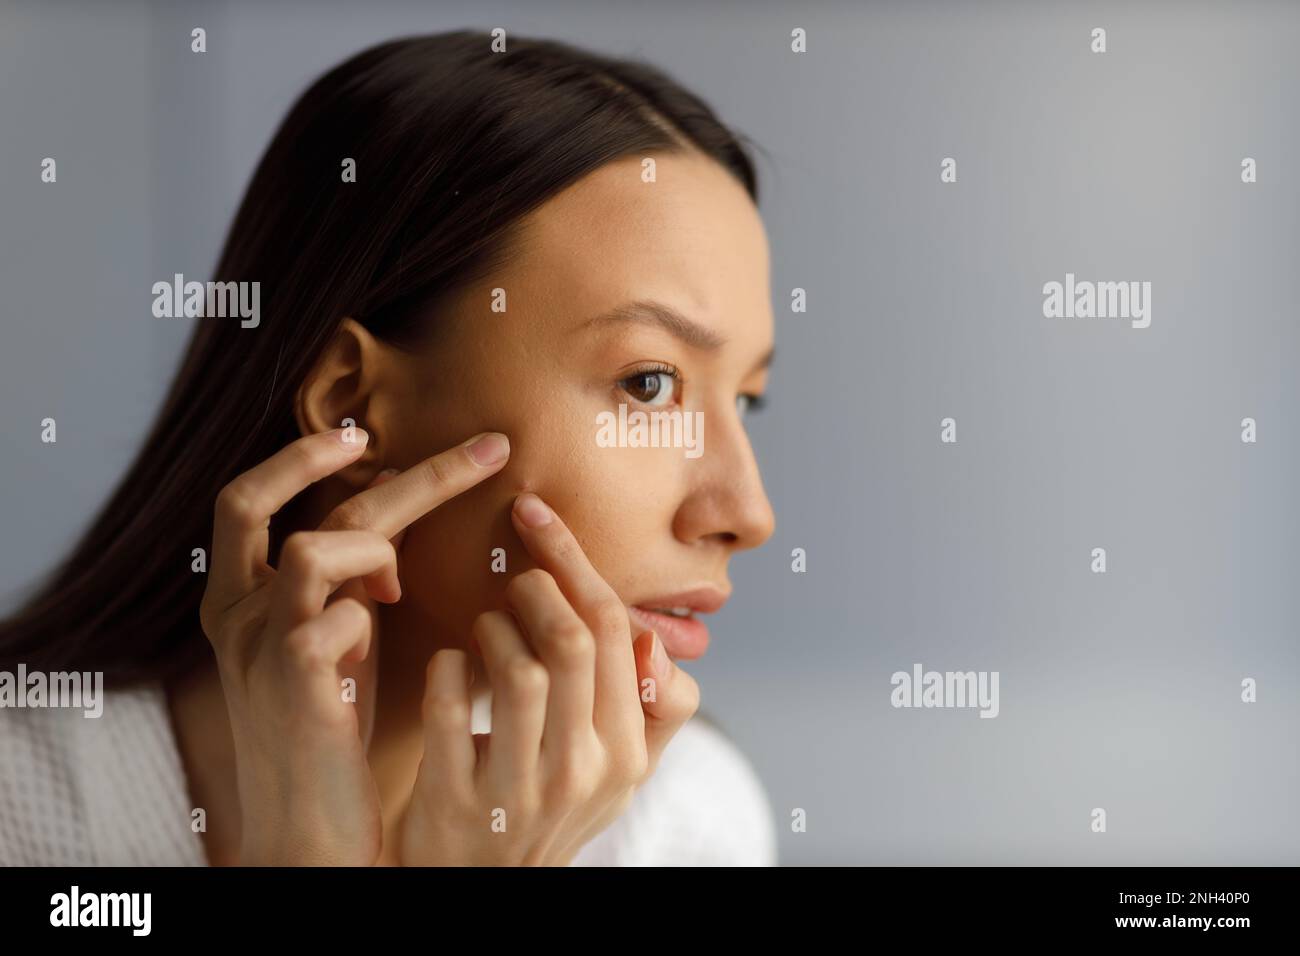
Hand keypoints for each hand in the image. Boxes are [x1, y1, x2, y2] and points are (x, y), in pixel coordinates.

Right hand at [199, 428, 509, 864]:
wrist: (307, 825)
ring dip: (374, 552)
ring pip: (314, 547)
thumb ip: (347, 580)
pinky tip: (372, 658)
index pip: (248, 500)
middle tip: (490, 450)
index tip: (357, 431)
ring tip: (394, 593)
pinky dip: (368, 621)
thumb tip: (389, 518)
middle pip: (296, 506)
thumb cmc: (331, 731)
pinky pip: (338, 616)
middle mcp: (234, 613)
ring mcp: (257, 646)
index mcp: (238, 599)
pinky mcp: (292, 683)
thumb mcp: (334, 639)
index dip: (295, 458)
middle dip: (403, 474)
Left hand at [398, 491, 700, 865]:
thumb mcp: (621, 770)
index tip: (536, 514)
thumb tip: (649, 635)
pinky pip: (447, 706)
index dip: (574, 558)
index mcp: (627, 750)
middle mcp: (583, 769)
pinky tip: (448, 668)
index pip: (615, 628)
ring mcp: (519, 789)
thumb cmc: (552, 806)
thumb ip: (655, 706)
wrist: (485, 888)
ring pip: (515, 669)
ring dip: (490, 628)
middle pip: (570, 639)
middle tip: (513, 578)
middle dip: (533, 585)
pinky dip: (444, 669)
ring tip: (485, 628)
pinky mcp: (457, 800)